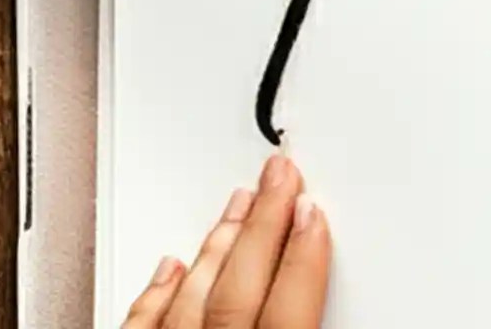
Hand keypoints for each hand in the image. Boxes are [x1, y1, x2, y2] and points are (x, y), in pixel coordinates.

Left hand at [123, 155, 331, 327]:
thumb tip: (350, 311)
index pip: (286, 314)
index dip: (303, 260)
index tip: (311, 212)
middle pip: (236, 294)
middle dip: (261, 227)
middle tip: (278, 177)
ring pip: (190, 299)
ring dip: (217, 246)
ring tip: (240, 203)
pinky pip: (140, 328)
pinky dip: (155, 293)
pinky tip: (171, 265)